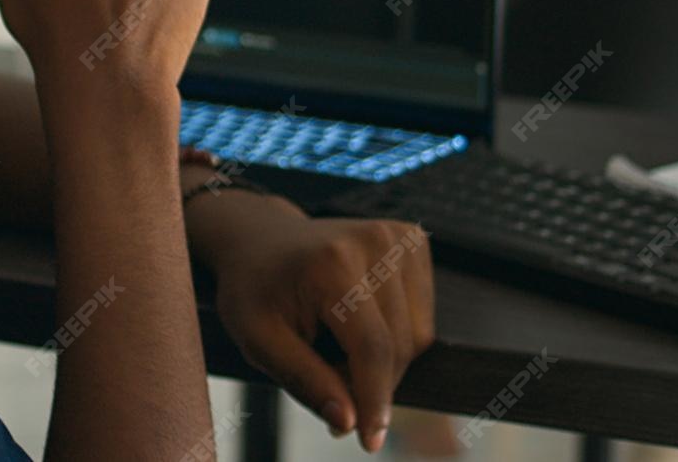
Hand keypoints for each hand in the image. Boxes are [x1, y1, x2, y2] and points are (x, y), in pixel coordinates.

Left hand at [201, 198, 433, 452]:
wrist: (260, 240)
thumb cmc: (254, 290)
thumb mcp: (258, 340)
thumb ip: (303, 380)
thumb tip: (347, 422)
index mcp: (331, 262)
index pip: (371, 347)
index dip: (374, 401)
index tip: (370, 442)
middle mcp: (373, 241)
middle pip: (399, 346)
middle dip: (370, 382)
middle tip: (329, 382)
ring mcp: (397, 236)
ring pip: (418, 335)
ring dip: (384, 361)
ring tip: (336, 346)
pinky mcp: (413, 240)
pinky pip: (422, 316)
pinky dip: (396, 336)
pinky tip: (358, 323)